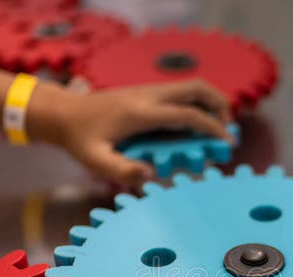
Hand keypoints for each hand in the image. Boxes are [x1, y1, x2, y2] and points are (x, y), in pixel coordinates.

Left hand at [30, 79, 233, 186]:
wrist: (63, 113)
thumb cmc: (79, 139)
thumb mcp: (95, 160)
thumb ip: (121, 170)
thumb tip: (151, 175)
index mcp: (141, 112)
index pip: (187, 114)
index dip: (212, 128)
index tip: (228, 143)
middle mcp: (149, 95)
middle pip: (198, 88)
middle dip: (221, 105)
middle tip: (229, 130)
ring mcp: (149, 90)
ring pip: (192, 86)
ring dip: (212, 102)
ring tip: (218, 127)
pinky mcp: (147, 92)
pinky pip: (181, 92)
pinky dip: (198, 103)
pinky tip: (197, 124)